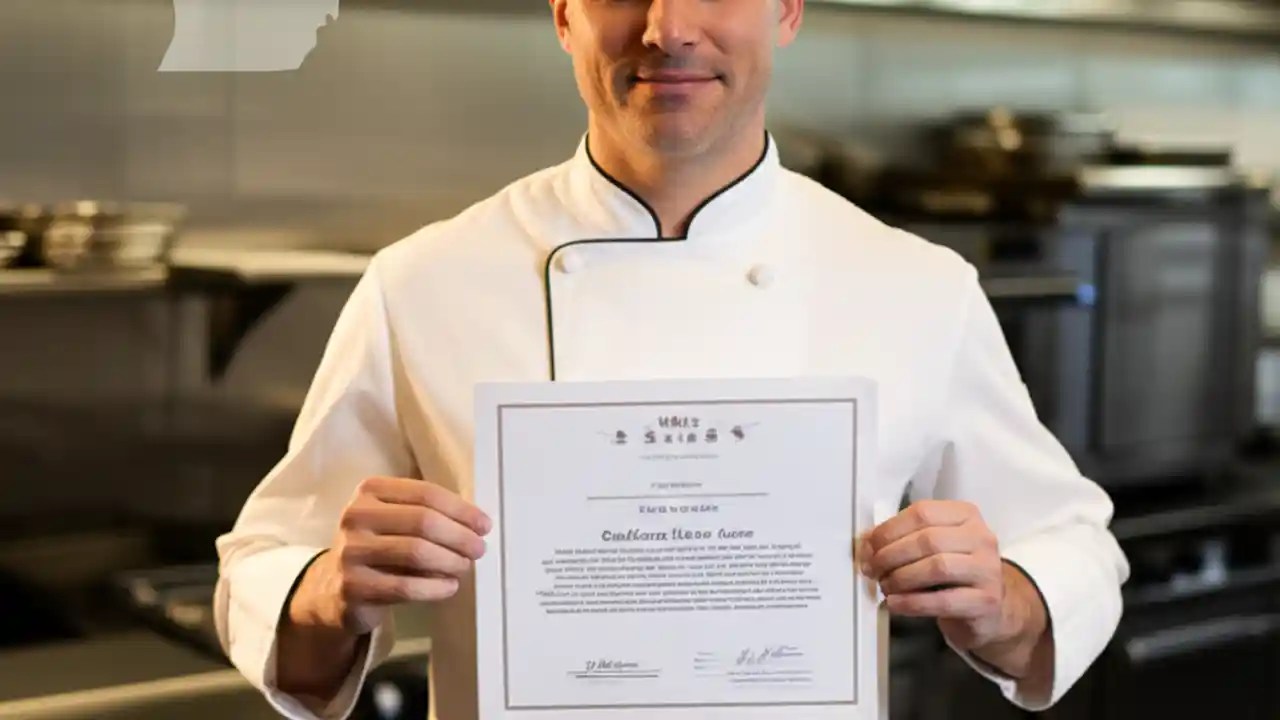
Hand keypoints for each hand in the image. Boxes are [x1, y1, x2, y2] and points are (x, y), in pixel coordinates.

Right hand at [289, 476, 491, 636]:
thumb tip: (478, 524)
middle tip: (479, 549)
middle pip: (423, 522)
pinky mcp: (352, 587)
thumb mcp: (395, 520)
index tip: (485, 525)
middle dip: (460, 536)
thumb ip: (429, 514)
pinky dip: (435, 587)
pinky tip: (450, 587)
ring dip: (450, 561)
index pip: (426, 494)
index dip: (461, 510)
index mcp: (370, 491)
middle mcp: (356, 516)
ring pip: (416, 553)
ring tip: (465, 567)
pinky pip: (405, 587)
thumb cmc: (379, 547)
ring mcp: (351, 552)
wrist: (335, 588)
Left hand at [858, 500, 1046, 674]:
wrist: (991, 609)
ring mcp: (988, 569)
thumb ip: (902, 538)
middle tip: (871, 570)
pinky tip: (895, 604)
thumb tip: (866, 542)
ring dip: (901, 578)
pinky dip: (912, 603)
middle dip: (891, 556)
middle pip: (927, 540)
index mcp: (965, 515)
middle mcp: (981, 538)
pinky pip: (943, 601)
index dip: (889, 530)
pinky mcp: (987, 601)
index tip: (868, 547)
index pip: (922, 513)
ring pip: (937, 568)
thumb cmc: (954, 573)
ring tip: (884, 587)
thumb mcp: (933, 548)